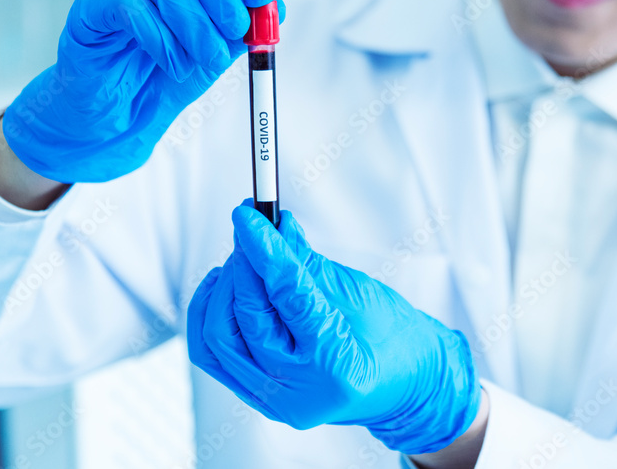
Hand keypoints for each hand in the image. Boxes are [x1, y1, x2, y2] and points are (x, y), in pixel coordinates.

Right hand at [1, 0, 285, 182]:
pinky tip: (173, 63)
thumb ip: (248, 24)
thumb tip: (277, 6)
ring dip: (194, 25)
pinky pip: (130, 8)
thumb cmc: (171, 65)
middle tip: (238, 31)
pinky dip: (161, 40)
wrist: (123, 106)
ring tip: (206, 58)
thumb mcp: (221, 45)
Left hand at [187, 203, 481, 454]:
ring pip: (216, 340)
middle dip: (243, 264)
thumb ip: (307, 263)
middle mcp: (298, 391)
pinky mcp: (257, 396)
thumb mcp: (358, 292)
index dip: (264, 248)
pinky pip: (213, 355)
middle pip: (245, 318)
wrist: (406, 383)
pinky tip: (225, 288)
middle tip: (253, 228)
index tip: (250, 215)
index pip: (287, 295)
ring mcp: (273, 400)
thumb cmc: (395, 340)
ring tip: (244, 259)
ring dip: (222, 290)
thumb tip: (273, 226)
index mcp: (335, 365)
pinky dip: (211, 315)